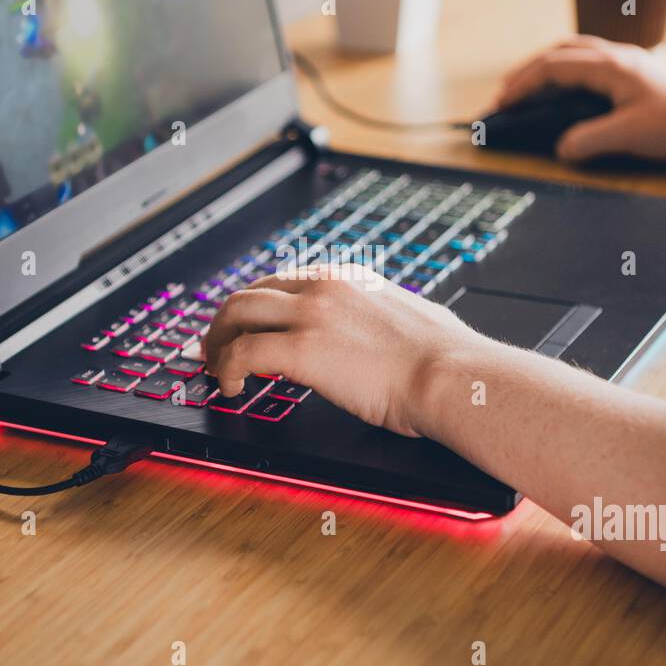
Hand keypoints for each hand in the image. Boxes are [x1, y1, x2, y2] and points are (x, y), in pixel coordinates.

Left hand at [202, 265, 488, 436]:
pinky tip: (230, 387)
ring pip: (236, 313)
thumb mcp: (408, 319)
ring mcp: (310, 314)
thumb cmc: (443, 360)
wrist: (450, 375)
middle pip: (250, 293)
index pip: (282, 282)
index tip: (244, 327)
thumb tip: (382, 334)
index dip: (255, 307)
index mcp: (348, 278)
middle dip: (225, 322)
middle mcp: (324, 287)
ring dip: (218, 342)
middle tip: (215, 349)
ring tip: (215, 370)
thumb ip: (382, 318)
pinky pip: (242, 353)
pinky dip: (226, 369)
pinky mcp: (300, 348)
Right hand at [494, 35, 665, 163]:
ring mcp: (630, 64)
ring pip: (579, 53)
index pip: (554, 66)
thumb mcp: (628, 137)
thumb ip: (587, 141)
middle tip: (507, 92)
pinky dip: (571, 74)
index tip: (502, 103)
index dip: (523, 84)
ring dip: (550, 68)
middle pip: (562, 51)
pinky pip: (594, 65)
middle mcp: (619, 58)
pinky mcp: (640, 76)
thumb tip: (561, 149)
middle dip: (530, 70)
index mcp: (611, 66)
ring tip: (531, 89)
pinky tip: (569, 94)